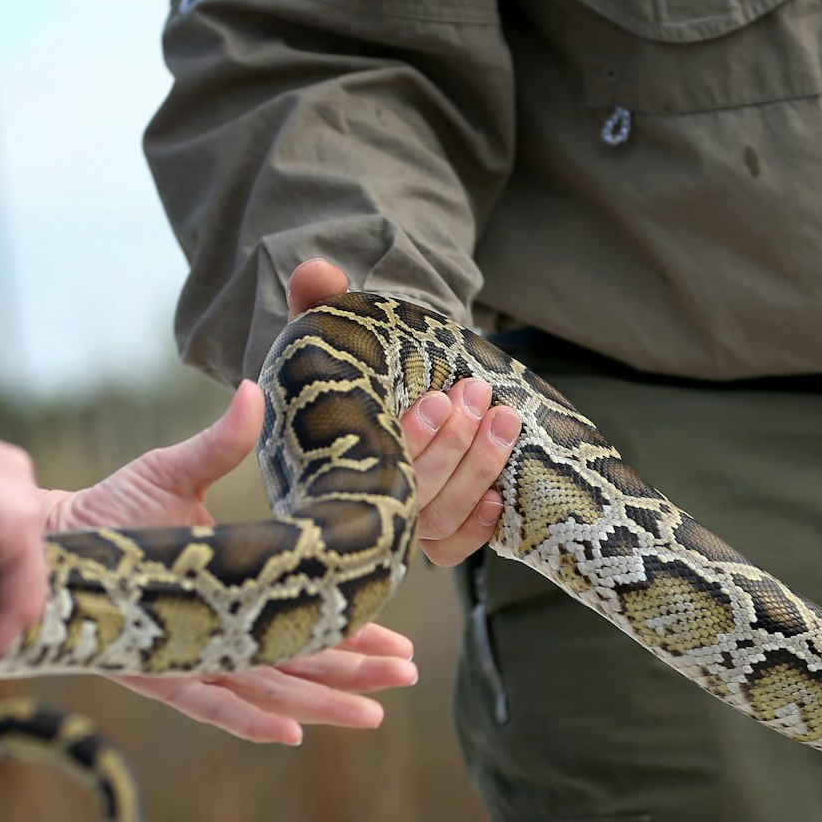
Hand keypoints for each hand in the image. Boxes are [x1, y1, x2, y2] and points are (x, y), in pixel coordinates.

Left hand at [40, 379, 416, 742]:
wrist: (49, 539)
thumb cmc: (111, 508)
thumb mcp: (175, 472)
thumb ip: (220, 442)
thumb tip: (254, 389)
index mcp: (236, 592)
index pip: (308, 614)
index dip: (357, 627)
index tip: (402, 638)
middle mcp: (221, 631)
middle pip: (302, 658)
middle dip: (358, 669)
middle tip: (408, 676)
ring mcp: (192, 653)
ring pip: (270, 685)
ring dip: (323, 701)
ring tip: (372, 713)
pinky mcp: (154, 669)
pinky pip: (207, 702)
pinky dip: (248, 718)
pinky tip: (291, 734)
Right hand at [288, 260, 520, 567]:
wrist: (376, 383)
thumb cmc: (351, 362)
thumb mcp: (334, 328)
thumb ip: (319, 300)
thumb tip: (318, 271)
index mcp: (325, 448)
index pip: (369, 462)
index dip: (412, 437)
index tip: (441, 398)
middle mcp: (355, 491)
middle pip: (410, 494)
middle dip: (452, 447)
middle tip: (478, 396)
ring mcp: (391, 516)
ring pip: (436, 519)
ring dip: (476, 470)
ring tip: (504, 419)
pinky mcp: (424, 531)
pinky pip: (447, 549)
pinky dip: (476, 528)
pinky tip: (500, 497)